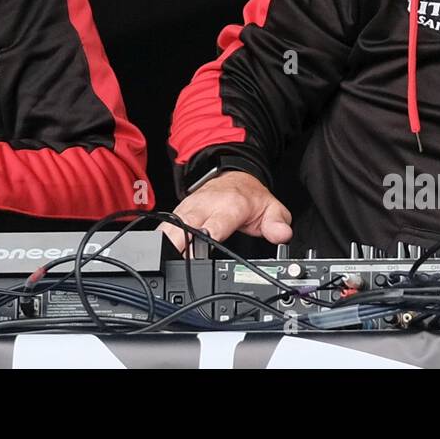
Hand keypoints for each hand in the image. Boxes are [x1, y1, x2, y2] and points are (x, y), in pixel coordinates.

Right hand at [159, 171, 292, 253]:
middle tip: (171, 263)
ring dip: (165, 242)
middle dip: (176, 243)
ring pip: (172, 224)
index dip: (206, 235)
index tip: (199, 247)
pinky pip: (167, 224)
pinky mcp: (180, 210)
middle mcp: (206, 205)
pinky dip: (161, 237)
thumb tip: (282, 234)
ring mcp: (190, 207)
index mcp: (229, 206)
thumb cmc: (248, 196)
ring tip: (159, 261)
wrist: (232, 175)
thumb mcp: (271, 207)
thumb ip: (278, 223)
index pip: (215, 224)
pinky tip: (156, 251)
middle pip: (185, 224)